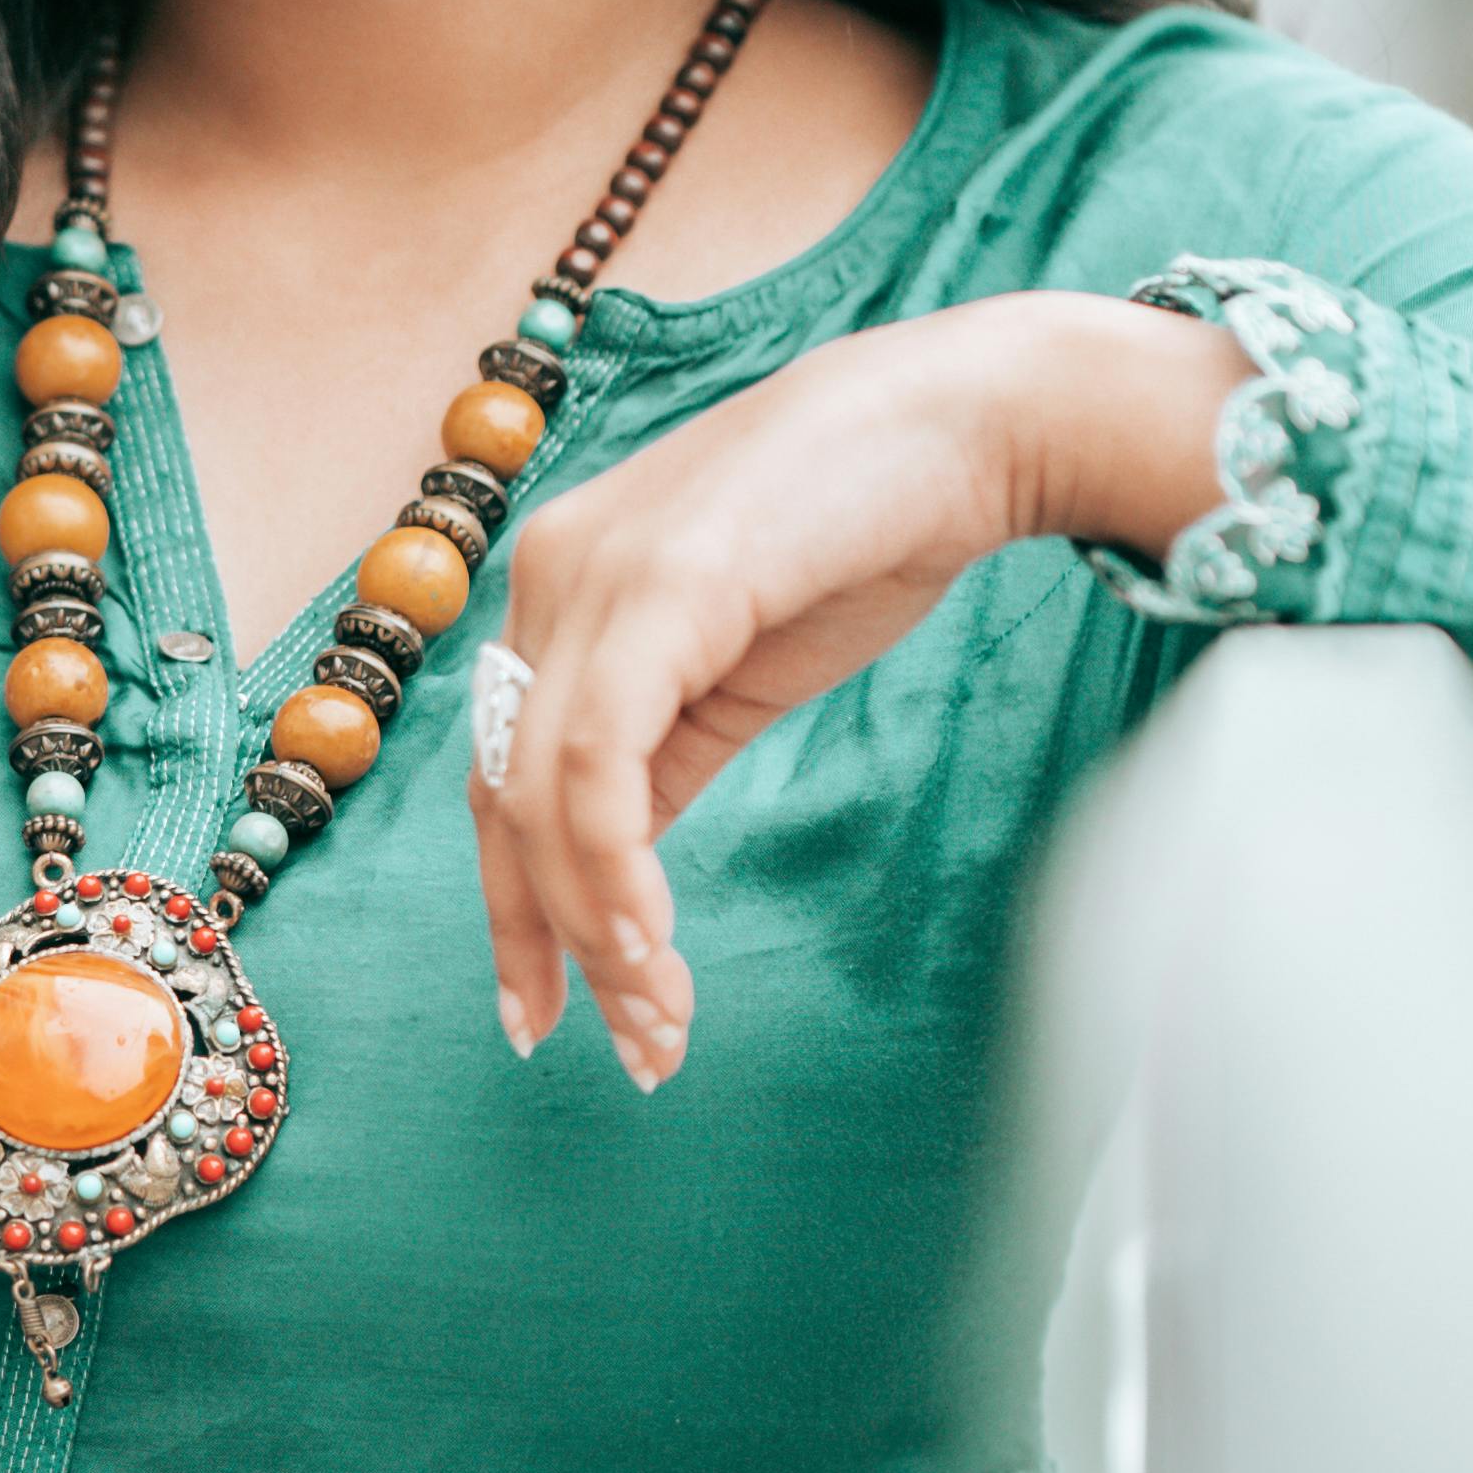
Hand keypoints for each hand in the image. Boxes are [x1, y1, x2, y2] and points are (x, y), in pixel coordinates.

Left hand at [471, 289, 1240, 1079]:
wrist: (969, 424)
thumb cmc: (865, 533)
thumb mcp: (739, 668)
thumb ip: (662, 752)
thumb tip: (616, 870)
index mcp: (565, 589)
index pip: (504, 773)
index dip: (519, 906)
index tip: (552, 1013)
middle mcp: (552, 575)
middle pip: (504, 799)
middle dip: (551, 942)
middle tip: (623, 1047)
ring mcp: (594, 573)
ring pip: (543, 797)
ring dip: (596, 931)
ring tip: (659, 1021)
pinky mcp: (657, 586)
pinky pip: (597, 762)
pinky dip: (612, 865)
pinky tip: (651, 943)